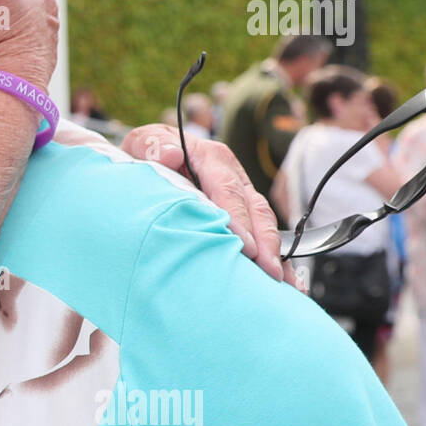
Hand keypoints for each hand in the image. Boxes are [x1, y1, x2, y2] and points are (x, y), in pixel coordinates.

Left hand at [120, 124, 284, 281]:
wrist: (149, 156)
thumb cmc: (146, 154)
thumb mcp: (142, 143)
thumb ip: (150, 145)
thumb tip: (168, 153)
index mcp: (211, 158)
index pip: (227, 189)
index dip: (238, 218)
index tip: (245, 246)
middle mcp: (232, 174)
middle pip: (254, 208)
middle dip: (265, 241)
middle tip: (269, 272)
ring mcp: (240, 193)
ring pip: (264, 221)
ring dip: (274, 252)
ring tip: (281, 282)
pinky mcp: (242, 210)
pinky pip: (262, 231)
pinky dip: (273, 255)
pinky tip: (284, 280)